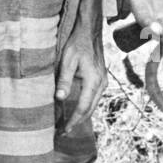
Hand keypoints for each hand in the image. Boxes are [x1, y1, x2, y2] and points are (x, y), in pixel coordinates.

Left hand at [55, 18, 106, 132]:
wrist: (90, 31)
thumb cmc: (77, 44)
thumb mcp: (67, 61)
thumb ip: (64, 80)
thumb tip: (59, 98)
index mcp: (93, 81)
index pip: (83, 107)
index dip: (74, 120)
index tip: (65, 130)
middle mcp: (102, 83)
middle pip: (90, 109)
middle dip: (78, 121)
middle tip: (65, 131)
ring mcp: (103, 81)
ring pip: (93, 104)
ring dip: (82, 115)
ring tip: (69, 123)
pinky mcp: (101, 79)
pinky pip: (94, 98)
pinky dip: (86, 106)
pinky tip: (77, 109)